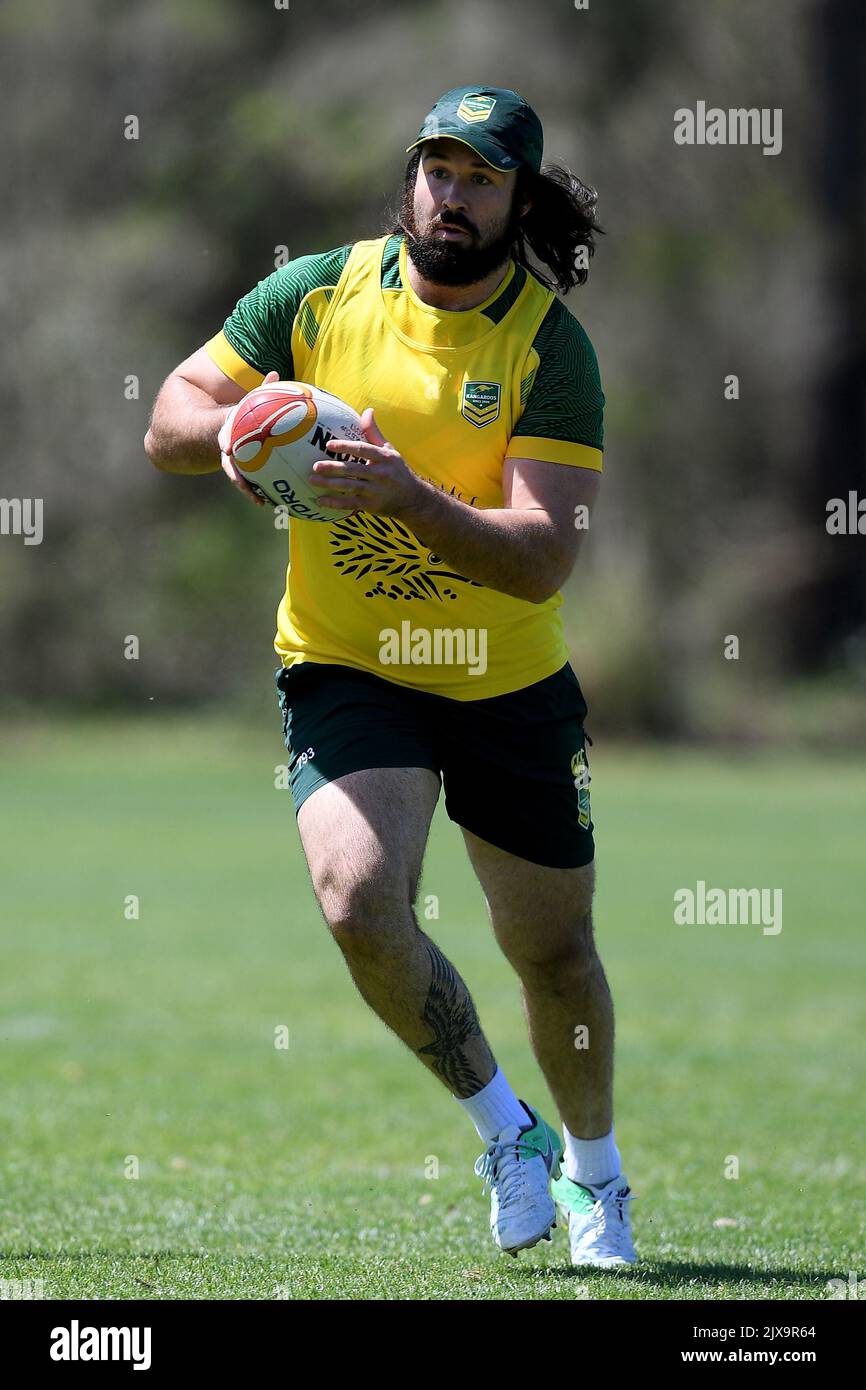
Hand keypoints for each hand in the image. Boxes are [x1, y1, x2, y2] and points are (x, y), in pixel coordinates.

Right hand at [219, 370, 280, 505]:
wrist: (213, 431)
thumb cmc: (238, 414)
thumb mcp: (247, 402)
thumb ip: (260, 391)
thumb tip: (276, 373)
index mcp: (226, 430)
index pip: (223, 435)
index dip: (224, 440)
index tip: (225, 448)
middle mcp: (226, 447)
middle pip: (227, 462)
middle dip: (233, 472)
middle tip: (240, 482)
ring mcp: (230, 460)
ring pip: (235, 476)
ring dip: (245, 488)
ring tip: (259, 499)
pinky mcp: (239, 470)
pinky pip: (247, 482)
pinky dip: (255, 491)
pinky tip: (267, 502)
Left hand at [310, 409, 423, 517]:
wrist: (413, 499)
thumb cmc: (397, 471)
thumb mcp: (390, 451)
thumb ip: (375, 433)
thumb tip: (368, 410)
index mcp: (384, 458)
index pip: (363, 450)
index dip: (346, 447)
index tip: (329, 444)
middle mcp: (380, 474)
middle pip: (353, 470)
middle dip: (333, 468)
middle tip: (315, 466)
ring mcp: (376, 491)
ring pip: (349, 487)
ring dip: (329, 485)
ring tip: (312, 480)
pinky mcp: (371, 505)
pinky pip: (350, 504)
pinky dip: (335, 503)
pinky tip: (320, 500)